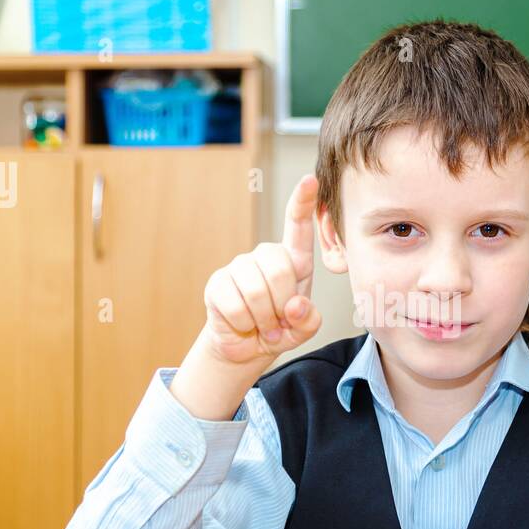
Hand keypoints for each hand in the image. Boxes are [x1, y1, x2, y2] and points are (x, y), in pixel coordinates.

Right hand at [201, 174, 322, 365]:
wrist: (245, 348)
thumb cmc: (280, 330)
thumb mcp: (303, 329)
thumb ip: (309, 320)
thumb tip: (295, 306)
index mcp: (293, 260)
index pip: (298, 226)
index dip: (303, 202)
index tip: (310, 179)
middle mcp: (265, 257)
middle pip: (280, 270)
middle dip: (282, 305)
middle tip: (279, 323)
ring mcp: (238, 267)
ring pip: (257, 291)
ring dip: (264, 320)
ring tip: (263, 328)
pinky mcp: (218, 284)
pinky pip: (235, 305)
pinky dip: (245, 324)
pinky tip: (244, 325)